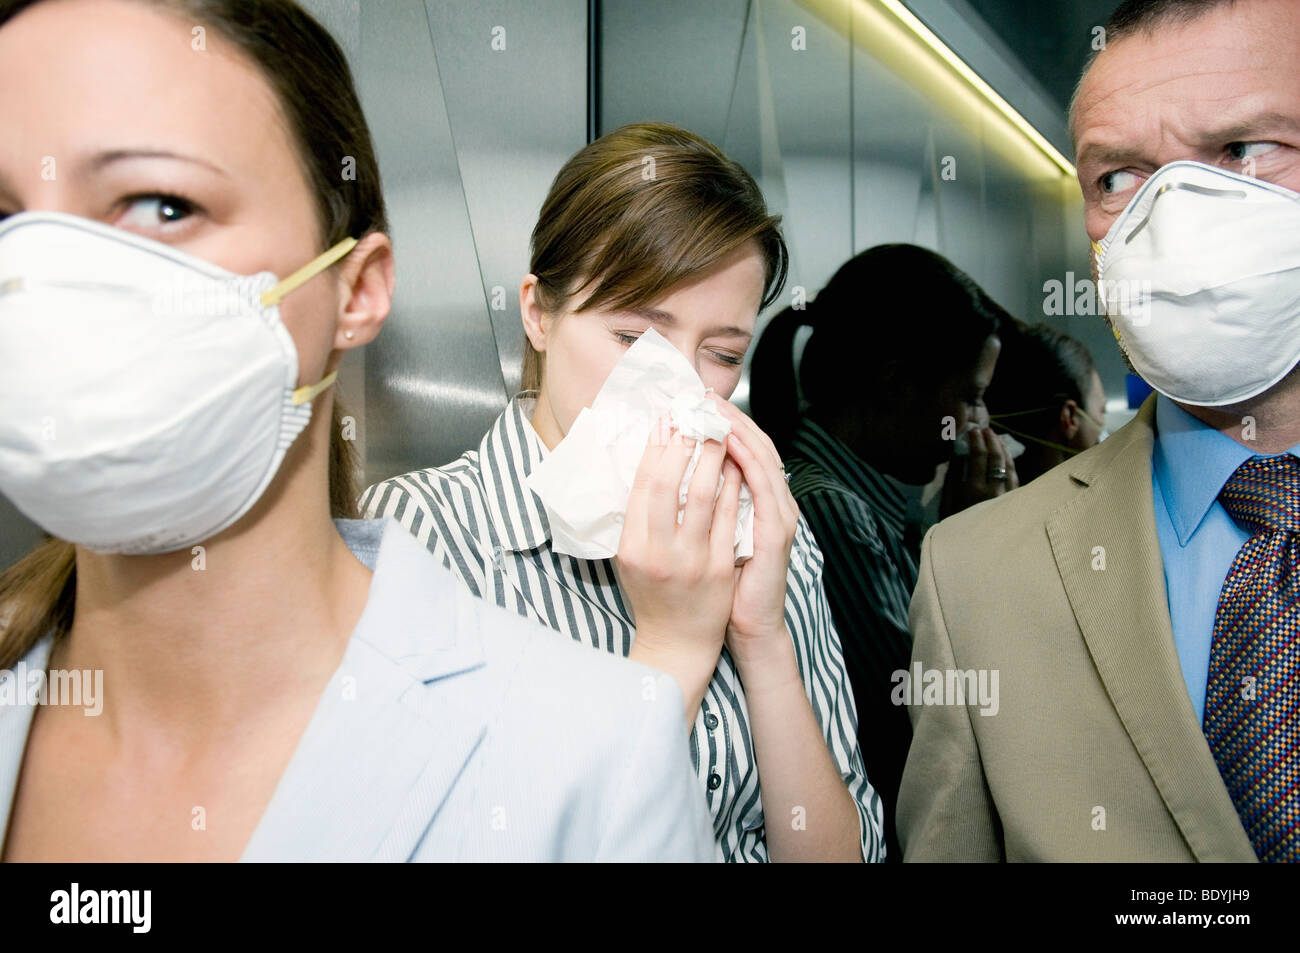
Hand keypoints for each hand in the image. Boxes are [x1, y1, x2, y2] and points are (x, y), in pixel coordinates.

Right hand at [617, 415, 742, 683]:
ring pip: (702, 497)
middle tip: (693, 417)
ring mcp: (691, 561)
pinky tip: (736, 465)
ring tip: (717, 431)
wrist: (677, 642)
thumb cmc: (651, 593)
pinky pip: (728, 517)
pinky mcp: (720, 568)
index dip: (653, 450)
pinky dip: (733, 486)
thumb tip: (645, 464)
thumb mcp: (630, 557)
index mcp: (631, 547)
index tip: (664, 421)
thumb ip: (634, 518)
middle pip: (667, 486)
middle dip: (682, 445)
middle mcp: (658, 554)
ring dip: (711, 457)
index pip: (640, 487)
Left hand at [706, 395, 799, 662]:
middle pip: (755, 445)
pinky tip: (730, 444)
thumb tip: (672, 472)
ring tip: (714, 408)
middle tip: (703, 394)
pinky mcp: (778, 532)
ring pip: (762, 459)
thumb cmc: (722, 587)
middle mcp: (772, 502)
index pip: (741, 449)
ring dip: (738, 430)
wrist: (745, 628)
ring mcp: (779, 514)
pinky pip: (763, 488)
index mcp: (756, 501)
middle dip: (728, 417)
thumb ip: (701, 505)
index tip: (693, 401)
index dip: (720, 423)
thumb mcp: (708, 536)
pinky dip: (748, 461)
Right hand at [939, 426, 1018, 518]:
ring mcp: (1008, 496)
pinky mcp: (1015, 501)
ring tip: (995, 438)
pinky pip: (1014, 476)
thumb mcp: (946, 502)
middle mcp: (994, 491)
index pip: (978, 457)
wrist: (974, 553)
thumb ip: (952, 476)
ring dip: (1002, 448)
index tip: (972, 429)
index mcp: (974, 490)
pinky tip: (1005, 456)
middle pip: (995, 458)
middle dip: (990, 440)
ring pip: (1009, 465)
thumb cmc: (954, 526)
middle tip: (984, 429)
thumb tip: (958, 452)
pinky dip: (1009, 462)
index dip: (976, 440)